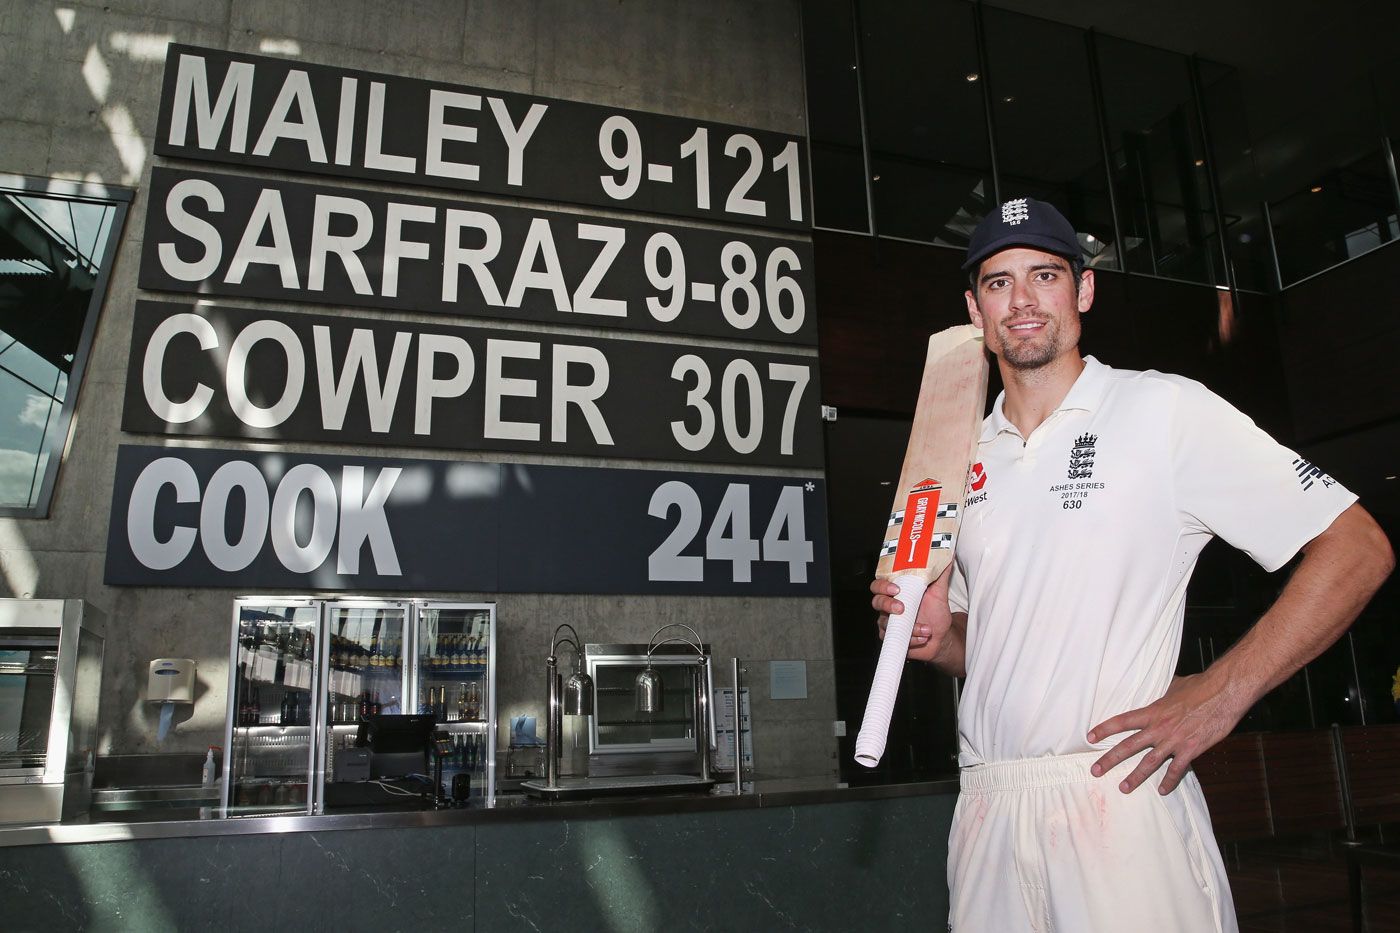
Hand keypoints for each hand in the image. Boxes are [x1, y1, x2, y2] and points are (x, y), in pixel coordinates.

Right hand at [870, 563, 954, 663]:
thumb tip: (948, 556)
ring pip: (887, 623)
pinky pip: (896, 638)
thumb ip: (941, 574)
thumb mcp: (940, 592)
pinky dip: (912, 639)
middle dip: (888, 604)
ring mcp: (890, 623)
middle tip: (902, 608)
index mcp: (898, 592)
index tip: (896, 588)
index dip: (882, 585)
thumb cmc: (936, 614)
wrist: (942, 637)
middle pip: (876, 602)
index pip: (879, 584)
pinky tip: (924, 636)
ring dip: (909, 626)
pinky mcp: (894, 638)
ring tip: (926, 629)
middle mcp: (890, 606)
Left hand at [1086, 669, 1248, 794]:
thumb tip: (1163, 691)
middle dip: (1110, 759)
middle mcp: (1159, 728)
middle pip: (1128, 746)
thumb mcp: (1175, 687)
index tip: (1090, 737)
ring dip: (1135, 777)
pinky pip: (1176, 770)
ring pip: (1149, 763)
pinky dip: (1169, 781)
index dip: (1104, 729)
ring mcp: (1174, 741)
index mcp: (1153, 712)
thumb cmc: (1200, 686)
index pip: (1122, 721)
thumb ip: (1164, 695)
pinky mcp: (1191, 750)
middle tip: (1096, 770)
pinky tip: (1162, 790)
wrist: (1223, 693)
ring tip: (1123, 787)